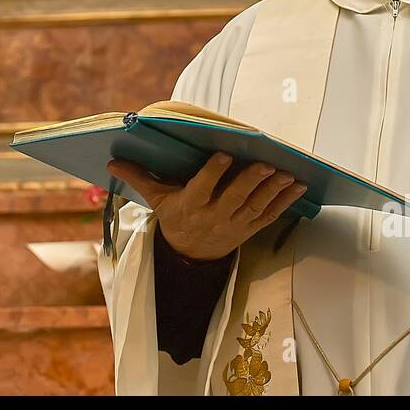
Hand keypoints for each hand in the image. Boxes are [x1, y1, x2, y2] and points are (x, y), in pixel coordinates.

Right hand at [106, 151, 306, 260]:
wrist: (190, 254)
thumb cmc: (174, 216)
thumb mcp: (155, 199)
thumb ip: (138, 177)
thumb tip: (111, 160)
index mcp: (190, 205)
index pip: (202, 188)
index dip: (213, 173)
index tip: (223, 154)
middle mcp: (213, 216)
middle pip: (234, 198)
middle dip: (251, 181)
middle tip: (266, 164)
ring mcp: (234, 224)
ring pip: (255, 207)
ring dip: (273, 190)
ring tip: (288, 173)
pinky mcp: (249, 229)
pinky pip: (269, 216)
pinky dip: (285, 202)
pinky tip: (298, 187)